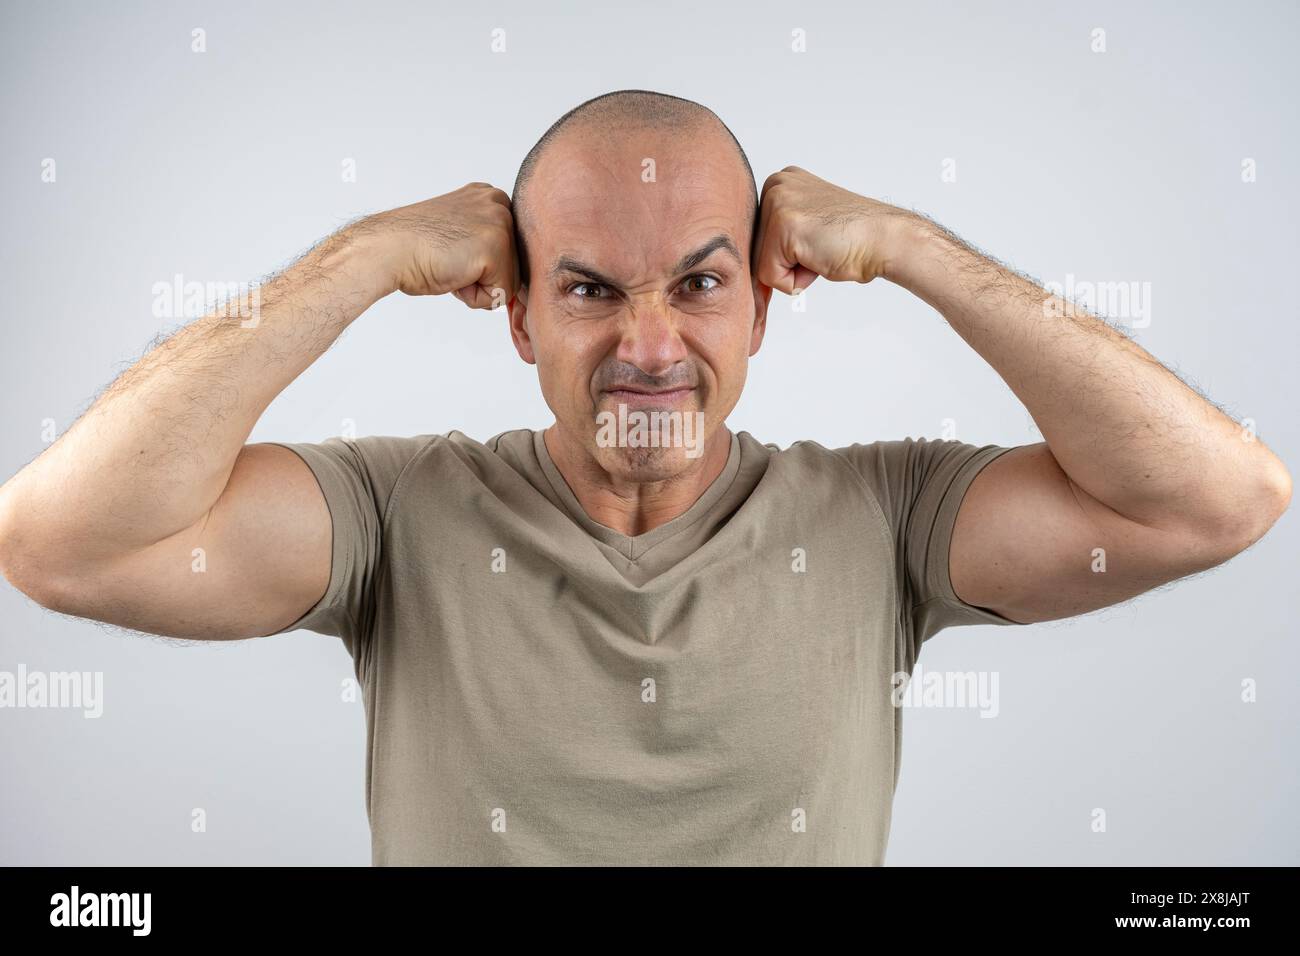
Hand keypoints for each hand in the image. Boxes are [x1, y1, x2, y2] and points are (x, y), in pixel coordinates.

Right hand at [357, 182, 521, 308]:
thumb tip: (516, 284)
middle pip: (513, 266)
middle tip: (447, 258)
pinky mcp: (496, 247)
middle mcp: (499, 202)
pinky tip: (451, 273)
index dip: (478, 265)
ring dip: (477, 286)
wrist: (386, 249)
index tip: (449, 250)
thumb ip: (486, 246)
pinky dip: (473, 297)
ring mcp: (499, 222)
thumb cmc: (413, 248)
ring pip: (508, 282)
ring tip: (448, 264)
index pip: (509, 251)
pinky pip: (499, 295)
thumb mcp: (460, 235)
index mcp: (490, 197)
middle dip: (480, 276)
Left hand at [752, 166, 916, 293]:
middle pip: (756, 250)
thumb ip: (776, 240)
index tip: (817, 241)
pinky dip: (795, 280)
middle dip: (788, 263)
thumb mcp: (806, 229)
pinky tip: (821, 257)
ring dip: (792, 272)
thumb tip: (749, 272)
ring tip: (822, 251)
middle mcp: (775, 184)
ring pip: (761, 265)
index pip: (759, 238)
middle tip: (822, 247)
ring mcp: (778, 201)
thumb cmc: (853, 240)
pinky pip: (770, 276)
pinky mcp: (783, 225)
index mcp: (780, 182)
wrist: (886, 240)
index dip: (786, 255)